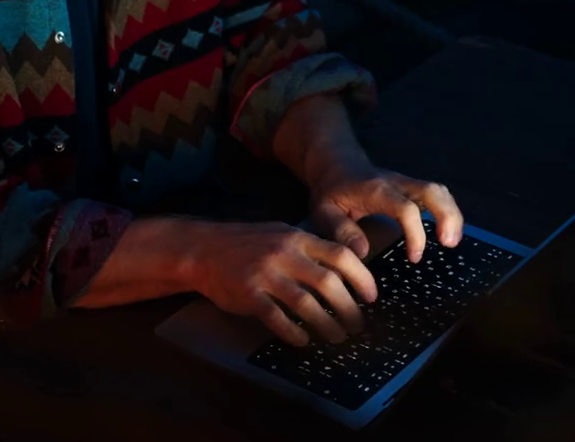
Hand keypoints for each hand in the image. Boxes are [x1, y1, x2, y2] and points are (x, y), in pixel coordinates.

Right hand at [184, 220, 379, 346]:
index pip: (340, 255)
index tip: (372, 296)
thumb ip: (308, 249)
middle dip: (349, 308)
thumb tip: (342, 270)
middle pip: (329, 283)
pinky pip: (277, 319)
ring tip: (336, 337)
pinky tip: (303, 340)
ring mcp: (266, 274)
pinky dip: (294, 333)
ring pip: (307, 304)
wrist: (203, 249)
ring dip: (327, 325)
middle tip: (357, 325)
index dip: (362, 277)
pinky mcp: (249, 295)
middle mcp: (284, 254)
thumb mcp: (280, 234)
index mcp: (297, 237)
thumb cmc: (246, 243)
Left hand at [309, 165, 463, 263]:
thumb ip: (340, 230)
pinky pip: (436, 194)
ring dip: (452, 213)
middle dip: (447, 216)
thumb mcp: (323, 210)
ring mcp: (406, 182)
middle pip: (432, 191)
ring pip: (438, 190)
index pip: (406, 208)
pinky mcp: (411, 187)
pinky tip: (449, 231)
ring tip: (453, 241)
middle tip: (450, 244)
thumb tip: (362, 252)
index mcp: (376, 190)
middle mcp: (396, 183)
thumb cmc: (330, 190)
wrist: (335, 163)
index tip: (414, 257)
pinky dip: (448, 210)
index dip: (415, 233)